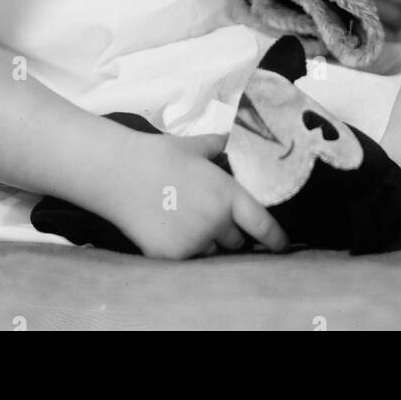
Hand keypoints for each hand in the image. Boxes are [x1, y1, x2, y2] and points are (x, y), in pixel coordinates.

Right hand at [110, 130, 289, 260]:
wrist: (119, 173)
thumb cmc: (158, 155)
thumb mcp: (194, 145)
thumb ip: (217, 147)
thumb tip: (229, 139)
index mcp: (227, 195)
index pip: (263, 226)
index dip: (276, 239)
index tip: (281, 246)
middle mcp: (216, 222)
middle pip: (236, 242)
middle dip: (230, 232)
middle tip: (212, 216)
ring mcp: (194, 242)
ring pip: (212, 252)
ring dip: (207, 242)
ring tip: (186, 220)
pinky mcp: (172, 257)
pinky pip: (189, 259)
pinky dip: (184, 248)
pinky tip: (169, 227)